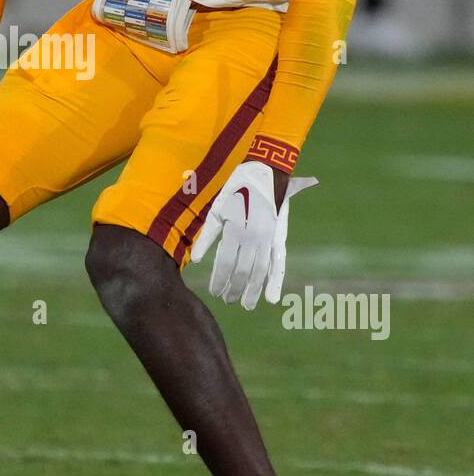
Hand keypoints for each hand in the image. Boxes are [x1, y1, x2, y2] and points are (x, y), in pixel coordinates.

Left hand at [191, 161, 316, 309]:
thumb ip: (207, 235)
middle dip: (234, 288)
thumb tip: (196, 260)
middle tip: (226, 299)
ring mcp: (269, 238)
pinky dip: (276, 281)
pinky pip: (279, 263)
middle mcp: (254, 238)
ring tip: (246, 304)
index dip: (220, 279)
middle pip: (243, 271)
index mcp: (236, 230)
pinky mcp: (279, 236)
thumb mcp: (217, 208)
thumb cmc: (237, 188)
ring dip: (253, 290)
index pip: (226, 263)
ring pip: (261, 272)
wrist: (268, 171)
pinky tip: (272, 297)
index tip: (213, 292)